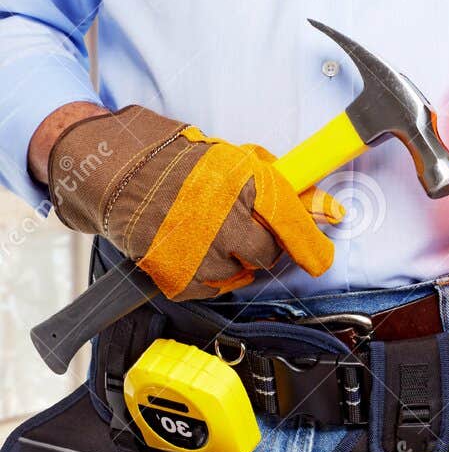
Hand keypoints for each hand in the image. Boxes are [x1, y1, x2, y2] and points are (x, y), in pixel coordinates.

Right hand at [46, 105, 342, 299]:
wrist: (115, 170)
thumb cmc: (180, 162)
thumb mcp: (239, 161)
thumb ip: (286, 189)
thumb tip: (331, 211)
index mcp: (244, 182)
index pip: (295, 226)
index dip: (313, 247)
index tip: (318, 258)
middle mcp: (223, 217)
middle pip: (268, 255)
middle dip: (263, 245)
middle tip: (244, 229)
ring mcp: (197, 249)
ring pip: (240, 274)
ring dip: (233, 260)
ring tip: (210, 234)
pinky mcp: (174, 273)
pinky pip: (211, 289)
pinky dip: (207, 276)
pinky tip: (193, 250)